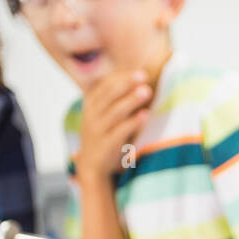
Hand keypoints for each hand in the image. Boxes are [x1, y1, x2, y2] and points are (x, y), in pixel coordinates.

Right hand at [74, 70, 152, 185]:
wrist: (92, 166)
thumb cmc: (103, 134)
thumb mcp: (103, 114)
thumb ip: (115, 98)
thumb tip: (140, 79)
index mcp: (91, 103)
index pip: (106, 85)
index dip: (123, 77)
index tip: (141, 72)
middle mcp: (91, 115)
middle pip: (109, 95)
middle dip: (126, 84)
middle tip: (143, 76)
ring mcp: (97, 130)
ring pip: (115, 112)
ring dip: (131, 100)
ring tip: (147, 91)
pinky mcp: (105, 146)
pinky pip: (120, 132)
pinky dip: (133, 123)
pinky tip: (145, 115)